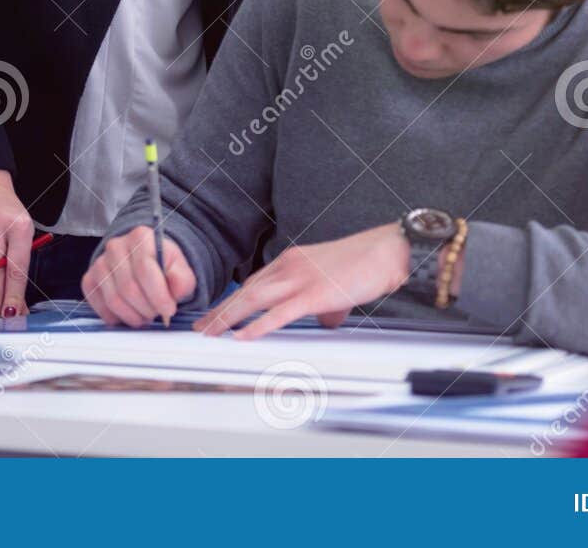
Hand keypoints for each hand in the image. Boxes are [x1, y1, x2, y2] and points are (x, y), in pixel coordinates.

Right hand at [81, 225, 196, 326]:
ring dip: (133, 317)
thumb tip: (176, 289)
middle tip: (157, 314)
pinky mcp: (89, 279)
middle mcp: (115, 246)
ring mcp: (99, 263)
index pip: (145, 269)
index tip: (169, 310)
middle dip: (146, 309)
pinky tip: (130, 314)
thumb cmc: (163, 265)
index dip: (158, 295)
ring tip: (146, 316)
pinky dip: (117, 318)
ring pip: (114, 300)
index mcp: (140, 237)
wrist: (145, 260)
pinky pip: (100, 307)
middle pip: (128, 288)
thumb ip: (182, 279)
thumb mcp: (180, 269)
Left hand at [194, 223, 411, 339]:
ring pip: (253, 300)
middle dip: (221, 310)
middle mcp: (289, 266)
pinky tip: (241, 336)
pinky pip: (279, 314)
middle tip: (200, 326)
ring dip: (227, 318)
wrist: (387, 250)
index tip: (216, 312)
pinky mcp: (314, 294)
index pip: (254, 282)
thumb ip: (326, 304)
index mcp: (292, 260)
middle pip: (246, 291)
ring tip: (209, 333)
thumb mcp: (337, 284)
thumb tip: (326, 321)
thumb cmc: (366, 264)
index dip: (232, 299)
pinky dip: (257, 326)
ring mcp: (300, 279)